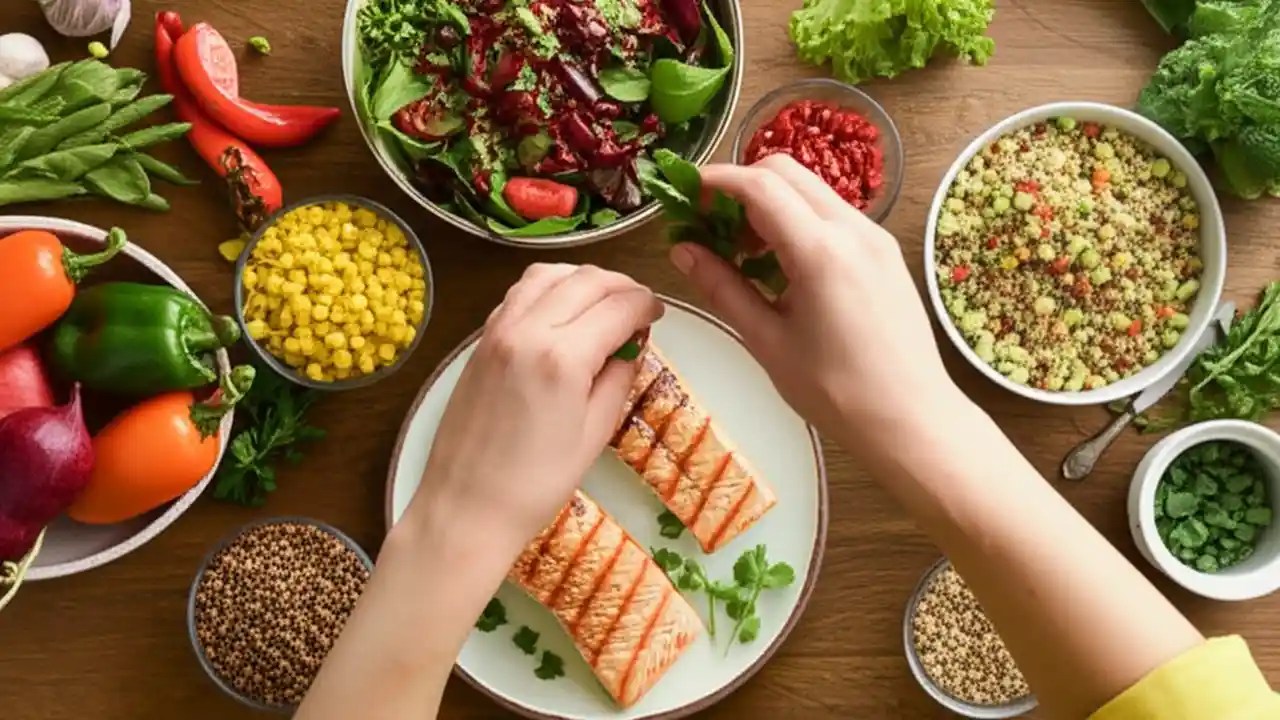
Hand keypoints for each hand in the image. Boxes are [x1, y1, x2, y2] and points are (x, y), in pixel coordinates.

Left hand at [407, 263, 663, 555]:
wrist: (466, 506)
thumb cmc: (537, 483)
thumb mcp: (595, 433)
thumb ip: (618, 378)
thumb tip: (631, 344)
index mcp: (562, 357)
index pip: (617, 307)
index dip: (646, 305)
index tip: (658, 313)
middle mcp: (527, 330)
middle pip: (585, 280)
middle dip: (620, 285)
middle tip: (638, 304)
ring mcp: (497, 331)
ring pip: (547, 274)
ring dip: (582, 278)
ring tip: (602, 300)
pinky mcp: (480, 341)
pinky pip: (519, 294)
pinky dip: (548, 289)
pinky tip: (562, 310)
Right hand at [669, 155, 963, 459]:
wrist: (912, 420)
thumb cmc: (836, 392)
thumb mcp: (768, 341)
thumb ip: (723, 287)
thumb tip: (683, 250)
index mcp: (821, 251)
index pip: (760, 185)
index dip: (715, 180)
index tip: (683, 193)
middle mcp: (854, 229)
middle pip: (787, 172)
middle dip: (741, 186)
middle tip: (709, 225)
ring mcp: (875, 237)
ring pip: (811, 190)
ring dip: (770, 204)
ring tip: (742, 253)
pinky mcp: (885, 252)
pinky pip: (833, 215)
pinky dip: (798, 222)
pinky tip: (781, 266)